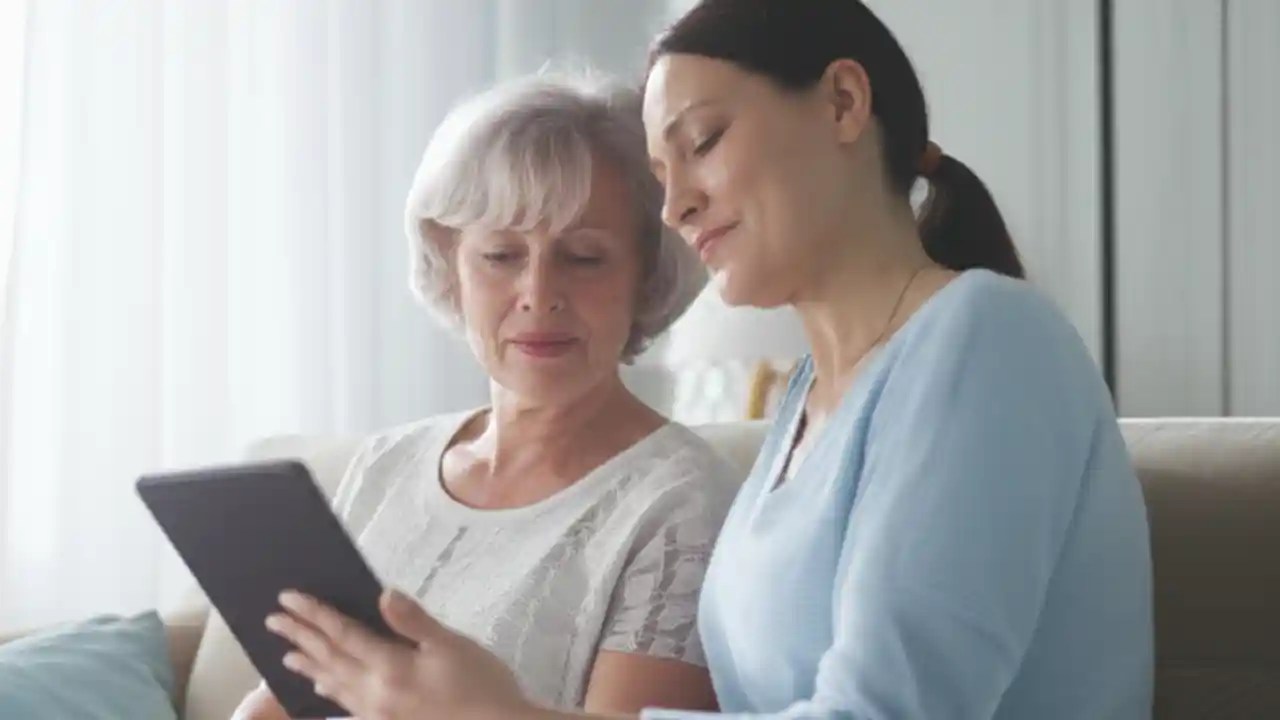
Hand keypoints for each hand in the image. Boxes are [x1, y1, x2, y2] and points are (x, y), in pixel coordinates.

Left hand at [266, 589, 537, 719]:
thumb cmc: (481, 685)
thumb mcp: (452, 646)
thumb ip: (414, 622)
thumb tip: (382, 594)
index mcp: (390, 667)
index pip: (342, 634)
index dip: (314, 614)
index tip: (288, 598)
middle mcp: (375, 692)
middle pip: (329, 659)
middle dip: (300, 637)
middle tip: (273, 620)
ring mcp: (378, 713)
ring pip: (333, 684)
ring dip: (308, 664)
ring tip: (287, 654)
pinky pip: (347, 705)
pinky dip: (330, 690)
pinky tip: (323, 685)